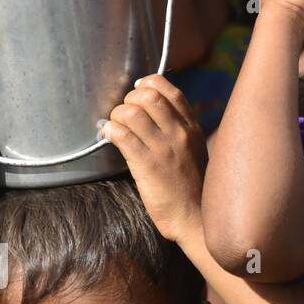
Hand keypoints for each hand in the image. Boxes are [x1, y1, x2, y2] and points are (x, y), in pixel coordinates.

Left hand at [103, 76, 206, 243]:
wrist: (196, 219)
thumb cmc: (192, 186)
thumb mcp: (194, 151)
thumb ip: (180, 130)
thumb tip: (154, 112)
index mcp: (192, 128)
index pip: (169, 90)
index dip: (148, 85)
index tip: (137, 94)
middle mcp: (180, 133)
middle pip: (148, 95)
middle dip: (128, 100)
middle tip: (123, 116)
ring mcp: (164, 149)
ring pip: (131, 112)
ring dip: (116, 116)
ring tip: (114, 128)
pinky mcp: (148, 166)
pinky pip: (122, 136)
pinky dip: (109, 131)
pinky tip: (107, 136)